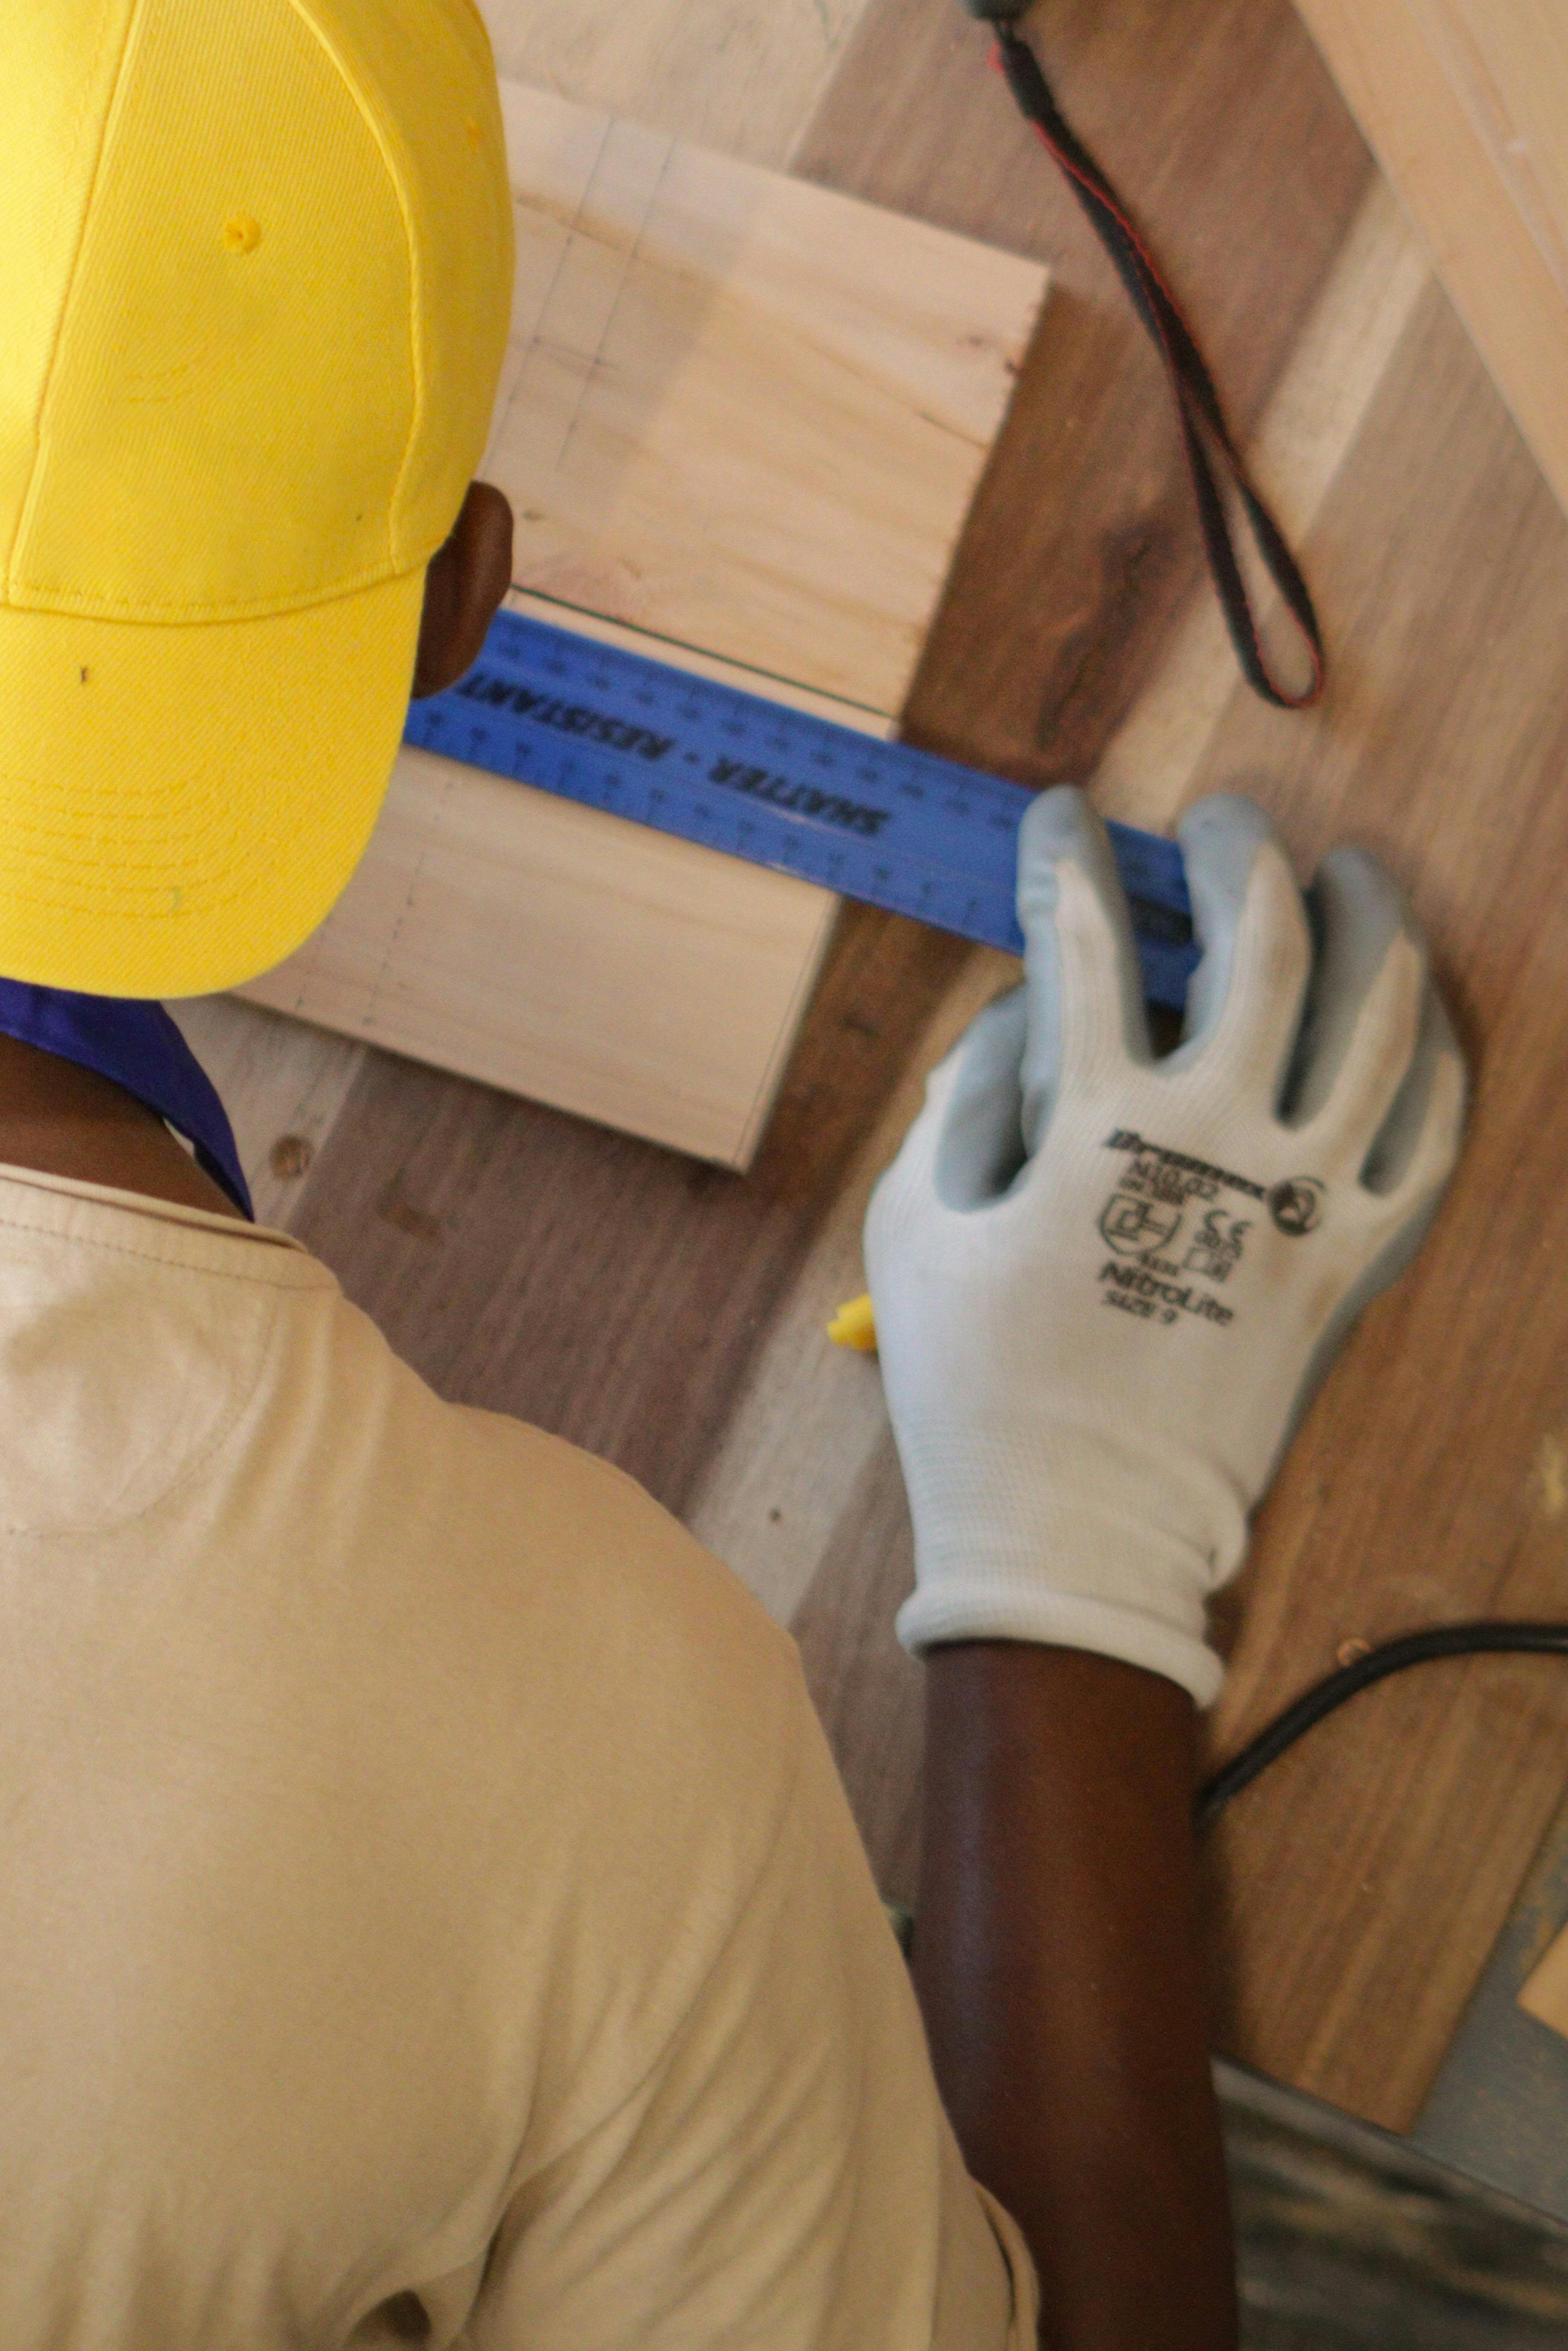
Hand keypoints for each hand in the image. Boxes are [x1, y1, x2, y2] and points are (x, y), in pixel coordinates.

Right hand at [865, 788, 1466, 1701]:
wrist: (1080, 1535)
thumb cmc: (976, 1383)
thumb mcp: (914, 1226)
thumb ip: (963, 1098)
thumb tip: (1023, 1012)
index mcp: (1093, 1127)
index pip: (1084, 938)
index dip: (1067, 856)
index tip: (1062, 815)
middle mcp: (1216, 1142)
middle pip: (1262, 943)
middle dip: (1239, 853)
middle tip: (1220, 823)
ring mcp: (1299, 1202)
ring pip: (1377, 1020)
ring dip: (1371, 924)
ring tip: (1355, 873)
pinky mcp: (1348, 1265)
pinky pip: (1426, 1142)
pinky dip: (1436, 1063)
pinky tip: (1421, 1014)